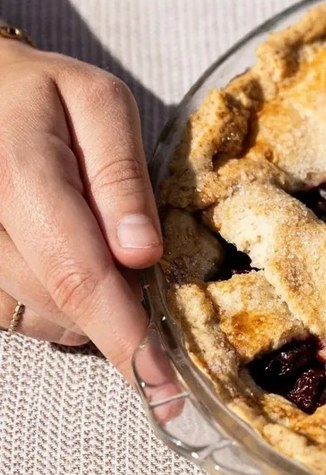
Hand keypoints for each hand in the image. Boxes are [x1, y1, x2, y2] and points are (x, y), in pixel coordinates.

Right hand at [0, 38, 161, 379]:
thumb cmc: (43, 94)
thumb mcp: (100, 105)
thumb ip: (120, 178)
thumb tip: (141, 252)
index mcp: (20, 173)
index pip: (76, 271)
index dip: (124, 333)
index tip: (161, 381)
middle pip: (59, 300)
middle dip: (119, 313)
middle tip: (151, 286)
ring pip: (38, 313)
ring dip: (88, 306)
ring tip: (105, 253)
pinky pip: (15, 312)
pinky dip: (57, 304)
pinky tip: (69, 261)